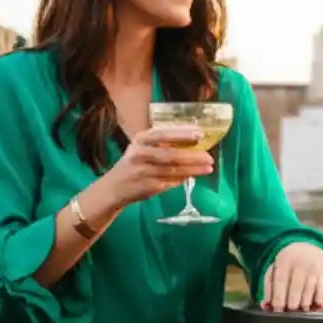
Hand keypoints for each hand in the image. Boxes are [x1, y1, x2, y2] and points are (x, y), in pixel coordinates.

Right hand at [100, 126, 214, 206]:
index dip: (181, 134)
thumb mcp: (143, 147)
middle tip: (209, 157)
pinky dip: (183, 178)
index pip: (162, 134)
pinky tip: (194, 176)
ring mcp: (143, 172)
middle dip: (193, 156)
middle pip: (171, 155)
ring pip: (173, 170)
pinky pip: (170, 182)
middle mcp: (140, 154)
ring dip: (193, 169)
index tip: (199, 134)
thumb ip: (163, 144)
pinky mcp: (147, 187)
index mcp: (140, 140)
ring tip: (209, 168)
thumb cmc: (134, 163)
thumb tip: (195, 142)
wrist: (113, 188)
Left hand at [262, 242, 322, 311]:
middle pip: (296, 288)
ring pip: (309, 291)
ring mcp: (312, 270)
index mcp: (284, 262)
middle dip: (292, 304)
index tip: (277, 310)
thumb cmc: (287, 262)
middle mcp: (299, 265)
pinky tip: (315, 307)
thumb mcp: (274, 269)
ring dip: (305, 305)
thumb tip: (265, 306)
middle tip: (288, 313)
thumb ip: (268, 287)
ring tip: (300, 311)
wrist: (307, 245)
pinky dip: (319, 301)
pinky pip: (322, 291)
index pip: (281, 282)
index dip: (279, 298)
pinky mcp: (322, 275)